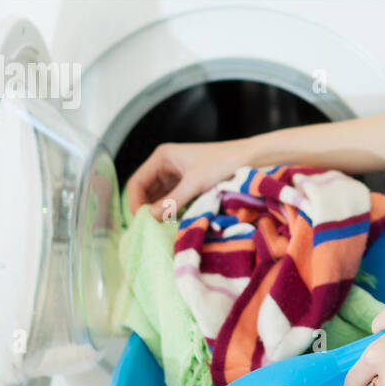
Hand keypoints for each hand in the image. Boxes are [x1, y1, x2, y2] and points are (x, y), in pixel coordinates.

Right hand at [126, 139, 255, 219]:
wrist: (249, 157)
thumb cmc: (223, 163)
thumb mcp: (195, 184)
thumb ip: (172, 201)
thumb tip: (151, 217)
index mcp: (162, 157)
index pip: (137, 182)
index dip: (135, 202)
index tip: (141, 221)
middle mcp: (165, 164)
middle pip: (145, 191)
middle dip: (147, 208)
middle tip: (150, 228)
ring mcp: (176, 174)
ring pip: (158, 197)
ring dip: (159, 211)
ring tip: (161, 227)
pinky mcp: (187, 183)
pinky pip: (172, 198)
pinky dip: (171, 209)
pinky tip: (173, 221)